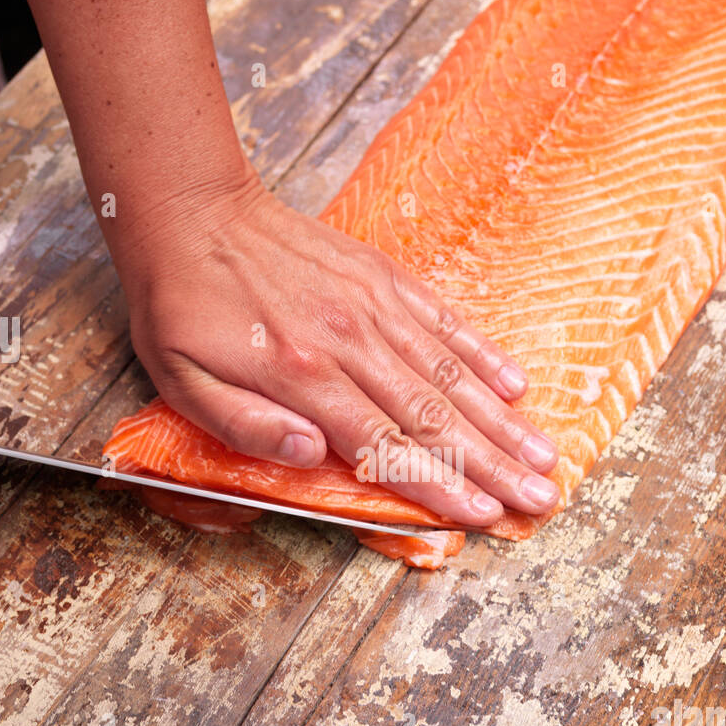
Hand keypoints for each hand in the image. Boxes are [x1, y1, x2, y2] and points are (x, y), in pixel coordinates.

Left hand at [113, 172, 559, 527]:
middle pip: (434, 415)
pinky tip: (515, 384)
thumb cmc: (182, 306)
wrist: (191, 210)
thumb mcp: (181, 379)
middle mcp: (349, 340)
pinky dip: (482, 354)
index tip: (483, 515)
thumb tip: (312, 457)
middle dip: (493, 464)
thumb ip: (245, 426)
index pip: (384, 442)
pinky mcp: (381, 277)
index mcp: (300, 374)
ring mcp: (371, 305)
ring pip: (449, 373)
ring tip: (544, 455)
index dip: (438, 483)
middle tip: (540, 498)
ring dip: (501, 419)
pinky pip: (442, 320)